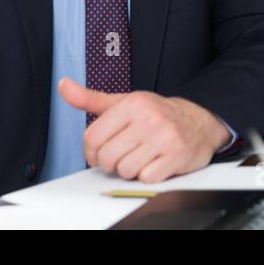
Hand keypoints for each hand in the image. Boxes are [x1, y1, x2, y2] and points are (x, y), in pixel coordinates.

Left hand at [59, 77, 231, 182]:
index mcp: (132, 104)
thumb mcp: (124, 102)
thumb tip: (63, 85)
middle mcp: (149, 118)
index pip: (92, 138)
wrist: (200, 121)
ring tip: (142, 156)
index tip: (103, 149)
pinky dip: (148, 175)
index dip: (93, 151)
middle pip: (107, 157)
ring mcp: (164, 137)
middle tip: (125, 153)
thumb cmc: (157, 114)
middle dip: (112, 161)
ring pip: (125, 170)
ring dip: (131, 169)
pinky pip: (146, 178)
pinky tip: (156, 162)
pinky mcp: (176, 156)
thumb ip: (90, 98)